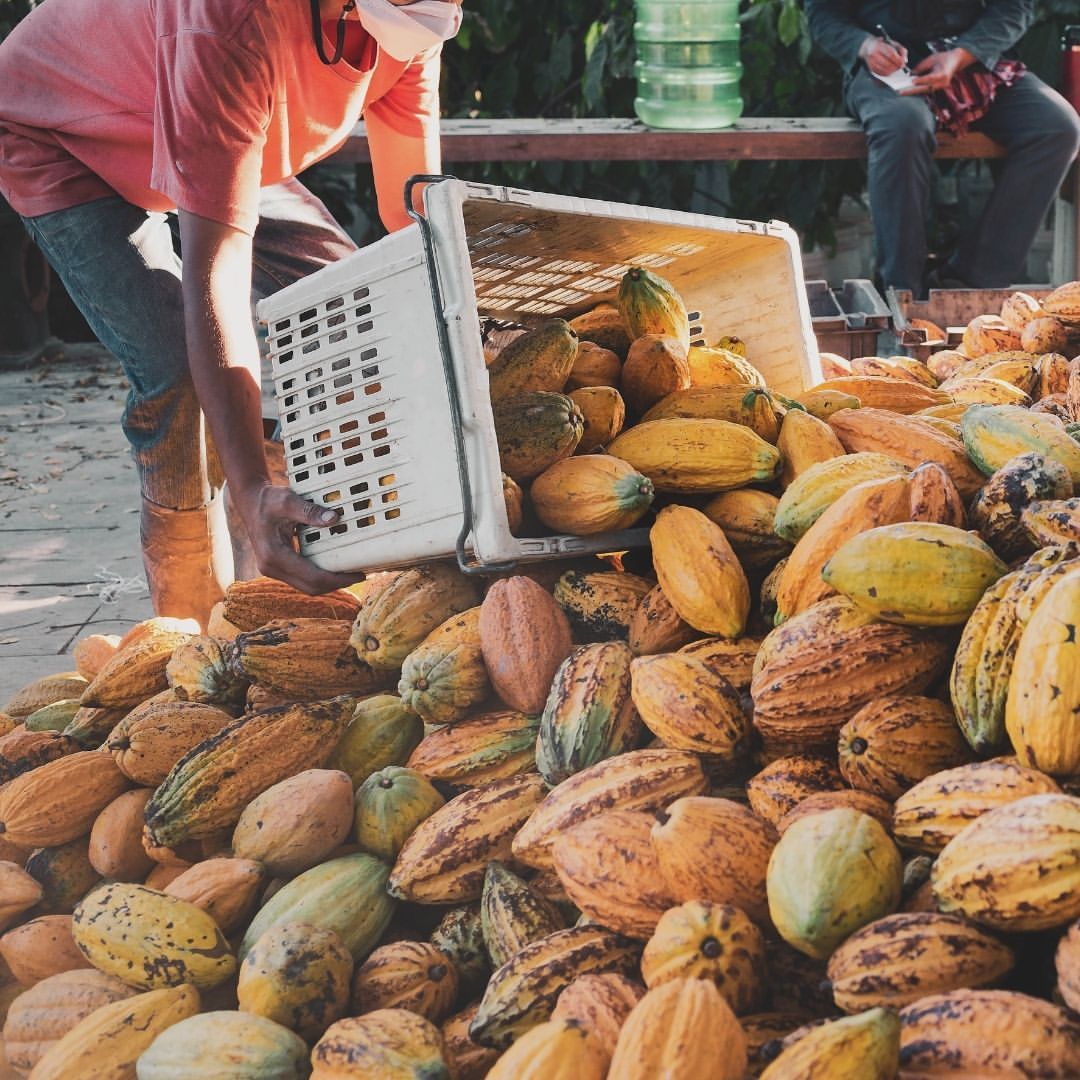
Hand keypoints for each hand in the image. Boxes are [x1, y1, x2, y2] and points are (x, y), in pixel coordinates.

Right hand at [244, 483, 363, 594]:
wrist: (250, 502)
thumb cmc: (267, 500)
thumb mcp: (287, 500)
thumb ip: (309, 511)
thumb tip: (334, 519)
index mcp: (274, 555)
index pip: (311, 577)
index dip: (337, 579)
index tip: (358, 574)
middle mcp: (271, 568)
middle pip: (310, 587)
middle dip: (336, 584)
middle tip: (360, 575)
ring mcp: (273, 570)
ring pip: (306, 586)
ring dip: (329, 582)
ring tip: (351, 572)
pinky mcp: (278, 567)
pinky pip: (302, 578)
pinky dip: (320, 576)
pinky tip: (334, 567)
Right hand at [859, 36, 907, 75]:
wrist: (869, 47)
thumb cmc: (884, 45)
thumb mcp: (894, 44)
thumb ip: (901, 50)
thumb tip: (905, 61)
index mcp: (879, 46)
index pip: (890, 54)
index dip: (898, 60)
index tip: (903, 63)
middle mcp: (873, 54)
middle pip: (887, 64)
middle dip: (895, 67)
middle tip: (900, 67)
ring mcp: (871, 62)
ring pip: (884, 70)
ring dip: (892, 71)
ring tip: (896, 68)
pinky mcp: (871, 69)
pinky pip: (881, 74)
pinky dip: (887, 73)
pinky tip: (891, 71)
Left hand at [899, 47, 976, 95]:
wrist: (956, 60)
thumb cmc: (944, 58)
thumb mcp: (932, 58)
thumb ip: (921, 67)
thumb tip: (910, 75)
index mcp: (943, 74)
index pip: (930, 78)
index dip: (920, 80)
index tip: (911, 81)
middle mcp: (942, 83)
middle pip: (925, 88)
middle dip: (912, 90)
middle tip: (901, 91)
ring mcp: (940, 87)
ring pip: (924, 91)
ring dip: (913, 92)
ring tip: (902, 92)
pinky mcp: (938, 89)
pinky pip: (926, 91)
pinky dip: (917, 91)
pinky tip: (908, 91)